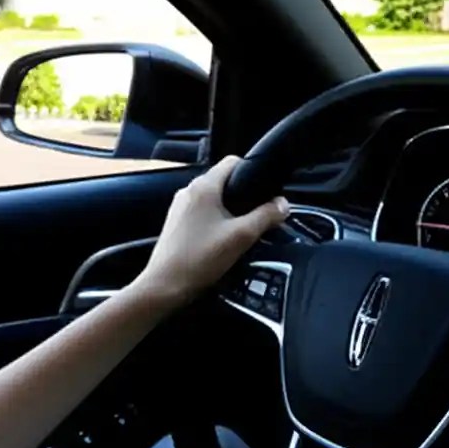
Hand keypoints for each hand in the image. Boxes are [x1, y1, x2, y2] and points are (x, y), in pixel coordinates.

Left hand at [130, 156, 288, 308]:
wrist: (164, 286)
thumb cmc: (201, 258)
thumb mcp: (241, 236)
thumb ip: (266, 216)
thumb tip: (284, 204)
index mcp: (203, 186)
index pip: (232, 162)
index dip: (252, 171)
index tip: (266, 191)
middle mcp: (189, 190)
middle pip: (224, 181)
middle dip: (243, 195)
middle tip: (260, 215)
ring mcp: (179, 207)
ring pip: (213, 199)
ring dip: (230, 210)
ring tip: (244, 230)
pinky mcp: (176, 223)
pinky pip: (202, 213)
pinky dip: (216, 220)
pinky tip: (223, 240)